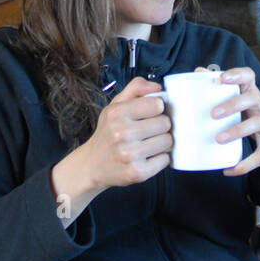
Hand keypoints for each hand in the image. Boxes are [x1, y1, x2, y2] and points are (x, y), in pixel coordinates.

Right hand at [52, 78, 171, 212]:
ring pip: (167, 141)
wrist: (92, 165)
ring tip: (148, 143)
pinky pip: (165, 160)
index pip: (157, 104)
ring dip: (162, 142)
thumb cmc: (108, 133)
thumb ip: (136, 88)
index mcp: (116, 113)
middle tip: (149, 131)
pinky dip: (159, 158)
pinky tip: (147, 157)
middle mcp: (121, 133)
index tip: (150, 113)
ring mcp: (129, 154)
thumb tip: (158, 87)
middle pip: (165, 123)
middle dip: (160, 126)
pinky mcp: (136, 173)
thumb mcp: (115, 105)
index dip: (157, 108)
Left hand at [207, 67, 259, 181]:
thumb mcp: (241, 99)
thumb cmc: (251, 112)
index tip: (222, 78)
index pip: (249, 77)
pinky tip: (229, 169)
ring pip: (258, 124)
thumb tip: (198, 72)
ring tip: (218, 139)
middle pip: (252, 99)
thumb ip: (221, 87)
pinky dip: (245, 164)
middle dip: (233, 104)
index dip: (237, 75)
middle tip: (213, 113)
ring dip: (238, 131)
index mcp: (251, 92)